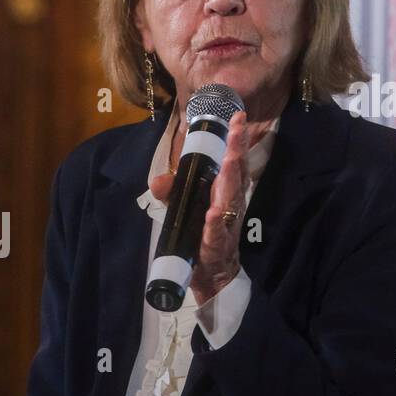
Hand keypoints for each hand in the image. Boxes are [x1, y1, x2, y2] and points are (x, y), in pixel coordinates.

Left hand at [150, 110, 249, 302]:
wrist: (210, 279)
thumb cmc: (201, 241)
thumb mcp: (182, 213)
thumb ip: (172, 193)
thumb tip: (159, 178)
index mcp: (223, 195)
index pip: (230, 163)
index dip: (234, 141)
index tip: (236, 116)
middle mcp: (229, 207)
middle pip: (234, 175)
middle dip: (235, 150)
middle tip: (237, 128)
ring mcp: (225, 226)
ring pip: (230, 200)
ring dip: (229, 179)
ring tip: (228, 159)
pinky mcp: (216, 248)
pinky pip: (216, 234)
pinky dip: (214, 223)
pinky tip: (213, 213)